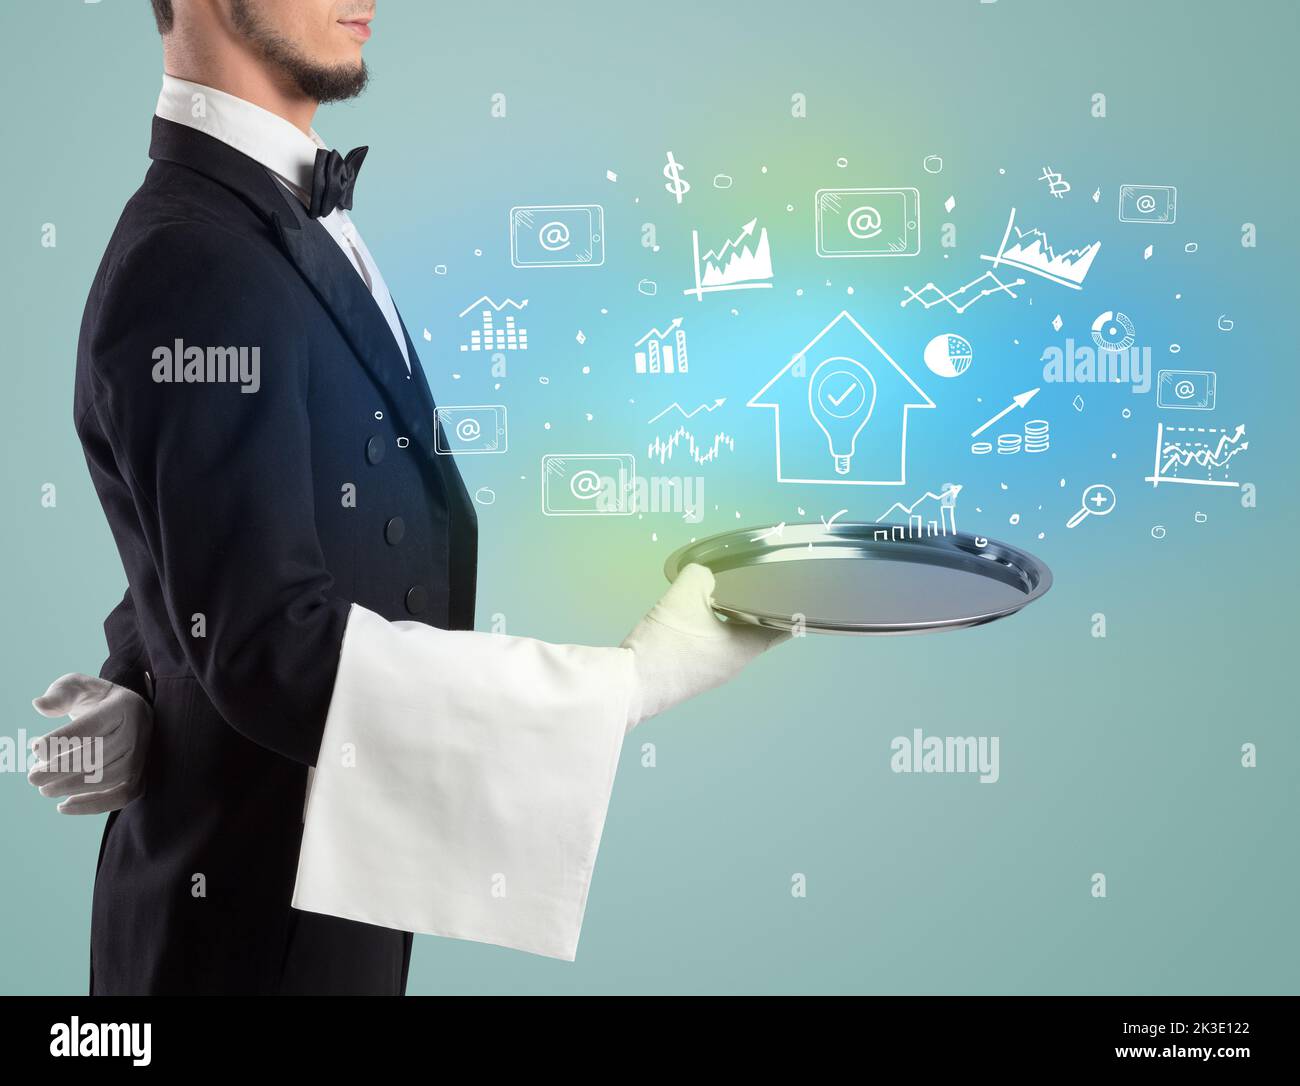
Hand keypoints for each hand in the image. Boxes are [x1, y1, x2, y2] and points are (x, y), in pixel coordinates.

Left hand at [29, 674, 152, 814]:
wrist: (132, 715)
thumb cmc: (98, 701)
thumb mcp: (79, 687)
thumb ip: (59, 693)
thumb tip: (38, 706)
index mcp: (123, 706)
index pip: (90, 727)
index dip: (60, 740)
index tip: (34, 747)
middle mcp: (137, 732)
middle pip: (98, 755)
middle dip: (60, 769)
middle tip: (32, 777)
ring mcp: (142, 757)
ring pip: (109, 778)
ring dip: (72, 787)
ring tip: (44, 789)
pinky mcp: (141, 777)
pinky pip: (119, 797)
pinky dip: (92, 806)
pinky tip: (63, 806)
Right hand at [621, 563, 787, 729]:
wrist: (629, 684)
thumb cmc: (667, 643)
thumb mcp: (685, 594)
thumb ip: (701, 575)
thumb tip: (704, 576)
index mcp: (745, 648)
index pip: (781, 628)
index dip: (789, 607)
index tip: (792, 590)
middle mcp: (735, 665)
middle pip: (755, 632)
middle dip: (756, 607)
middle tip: (755, 581)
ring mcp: (713, 674)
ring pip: (731, 640)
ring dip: (730, 618)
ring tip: (723, 592)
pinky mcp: (692, 676)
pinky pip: (711, 648)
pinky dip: (710, 630)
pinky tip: (695, 615)